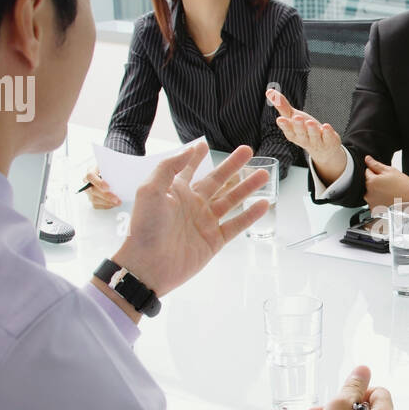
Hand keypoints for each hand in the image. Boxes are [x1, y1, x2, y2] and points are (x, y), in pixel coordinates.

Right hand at [82, 168, 120, 208]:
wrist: (110, 175)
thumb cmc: (110, 170)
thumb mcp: (111, 167)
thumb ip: (112, 170)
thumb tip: (120, 176)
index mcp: (91, 171)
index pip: (90, 176)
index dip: (98, 182)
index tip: (108, 187)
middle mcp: (87, 182)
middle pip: (93, 190)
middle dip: (106, 196)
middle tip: (116, 199)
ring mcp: (89, 192)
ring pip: (95, 199)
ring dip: (107, 202)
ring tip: (118, 202)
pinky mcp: (92, 199)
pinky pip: (97, 205)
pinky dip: (106, 205)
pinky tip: (113, 204)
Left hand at [109, 142, 268, 298]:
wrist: (148, 265)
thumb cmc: (144, 227)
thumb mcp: (150, 190)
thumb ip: (169, 167)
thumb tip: (189, 149)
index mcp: (175, 192)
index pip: (188, 169)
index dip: (195, 157)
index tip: (204, 145)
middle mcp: (192, 205)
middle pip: (217, 181)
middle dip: (232, 166)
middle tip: (248, 151)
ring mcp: (205, 222)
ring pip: (231, 201)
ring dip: (247, 187)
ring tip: (264, 175)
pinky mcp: (214, 241)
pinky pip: (236, 225)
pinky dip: (250, 215)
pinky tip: (264, 204)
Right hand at [269, 88, 344, 182]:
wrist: (323, 148)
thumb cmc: (305, 130)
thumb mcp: (292, 117)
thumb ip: (282, 106)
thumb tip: (268, 92)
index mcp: (293, 133)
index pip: (288, 130)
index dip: (284, 125)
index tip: (280, 119)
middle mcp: (304, 139)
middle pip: (301, 133)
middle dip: (298, 126)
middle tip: (297, 118)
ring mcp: (317, 142)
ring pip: (314, 136)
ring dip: (312, 129)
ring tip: (310, 122)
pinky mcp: (329, 142)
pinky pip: (328, 138)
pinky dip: (328, 132)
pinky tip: (326, 126)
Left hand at [362, 155, 408, 209]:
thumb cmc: (404, 186)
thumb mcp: (390, 170)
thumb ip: (375, 164)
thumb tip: (367, 159)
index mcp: (371, 182)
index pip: (368, 172)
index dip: (377, 172)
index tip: (386, 177)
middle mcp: (369, 194)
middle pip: (369, 184)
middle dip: (376, 183)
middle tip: (389, 185)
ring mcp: (372, 204)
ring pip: (371, 194)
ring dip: (377, 193)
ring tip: (390, 193)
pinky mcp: (376, 211)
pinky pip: (374, 204)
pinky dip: (380, 202)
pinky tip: (389, 200)